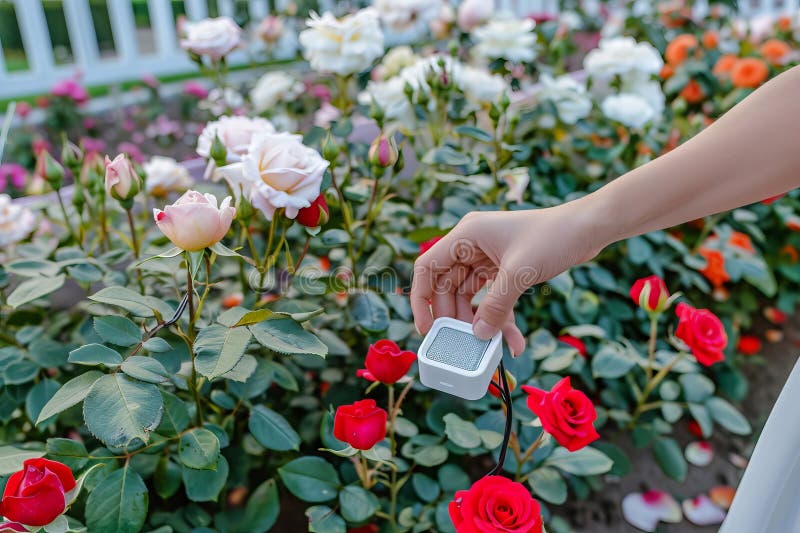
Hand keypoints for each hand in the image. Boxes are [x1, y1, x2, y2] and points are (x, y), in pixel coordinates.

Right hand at [411, 201, 606, 354]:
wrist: (588, 228)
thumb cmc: (553, 237)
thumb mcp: (520, 273)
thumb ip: (495, 306)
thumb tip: (478, 335)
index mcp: (466, 235)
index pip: (427, 268)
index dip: (421, 300)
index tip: (427, 329)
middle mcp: (471, 245)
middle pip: (447, 288)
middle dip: (456, 318)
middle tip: (463, 345)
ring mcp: (486, 257)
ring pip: (470, 297)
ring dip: (481, 322)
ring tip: (494, 346)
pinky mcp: (503, 268)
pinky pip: (492, 298)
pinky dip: (500, 318)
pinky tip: (513, 340)